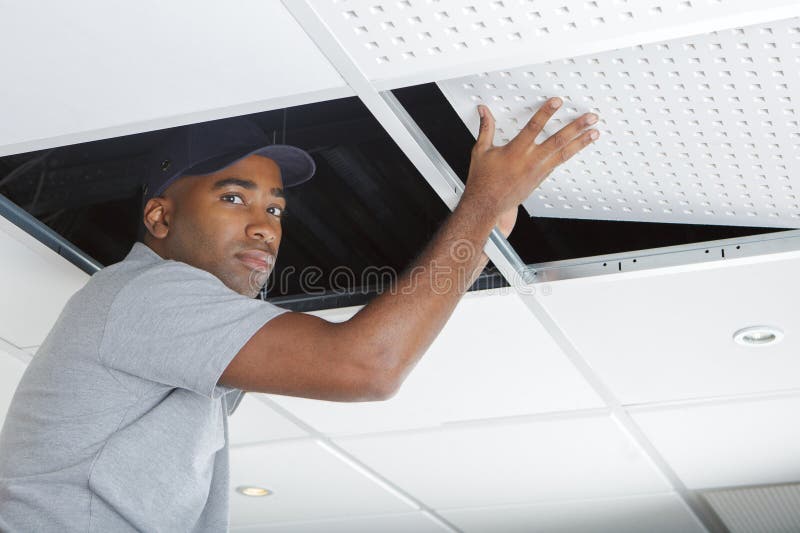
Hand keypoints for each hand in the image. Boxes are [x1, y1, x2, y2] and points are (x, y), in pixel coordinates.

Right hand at [463, 97, 598, 235]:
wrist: (487, 205)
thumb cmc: (483, 180)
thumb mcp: (481, 151)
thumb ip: (486, 128)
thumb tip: (484, 110)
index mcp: (516, 150)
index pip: (534, 127)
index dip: (546, 112)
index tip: (557, 101)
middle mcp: (530, 160)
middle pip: (558, 141)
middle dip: (576, 127)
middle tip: (591, 118)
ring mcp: (538, 170)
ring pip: (564, 154)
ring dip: (581, 142)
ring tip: (594, 133)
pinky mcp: (541, 178)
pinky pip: (559, 163)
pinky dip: (570, 154)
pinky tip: (579, 147)